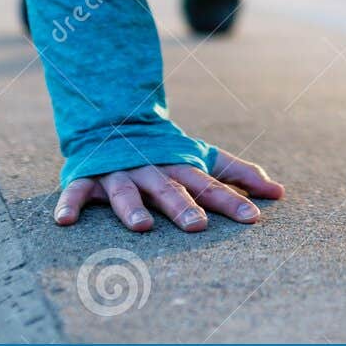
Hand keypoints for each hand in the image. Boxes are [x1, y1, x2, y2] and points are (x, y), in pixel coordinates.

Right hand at [53, 149, 284, 231]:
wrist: (116, 118)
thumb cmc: (167, 148)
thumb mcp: (203, 156)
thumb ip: (238, 174)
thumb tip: (280, 193)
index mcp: (181, 165)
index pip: (211, 184)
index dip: (232, 200)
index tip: (253, 218)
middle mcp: (152, 169)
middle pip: (171, 188)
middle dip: (184, 206)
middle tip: (198, 226)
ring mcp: (119, 171)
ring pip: (126, 191)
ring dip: (133, 208)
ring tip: (143, 226)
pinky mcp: (89, 175)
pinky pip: (78, 191)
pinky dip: (70, 204)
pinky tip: (65, 222)